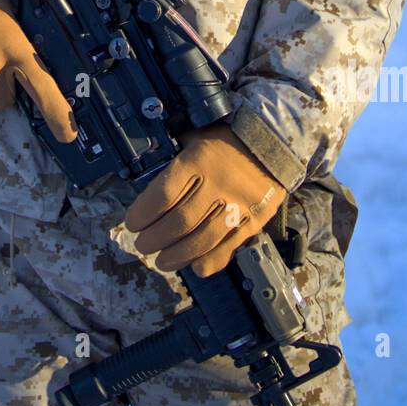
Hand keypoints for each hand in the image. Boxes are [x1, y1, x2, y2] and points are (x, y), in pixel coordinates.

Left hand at [122, 122, 286, 277]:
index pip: (164, 194)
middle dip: (155, 238)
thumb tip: (150, 181)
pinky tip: (194, 267)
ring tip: (161, 261)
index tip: (132, 223)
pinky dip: (210, 261)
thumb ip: (176, 161)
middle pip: (180, 221)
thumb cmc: (227, 140)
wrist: (274, 142)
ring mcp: (237, 205)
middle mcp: (217, 185)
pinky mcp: (253, 221)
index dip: (143, 213)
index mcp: (198, 161)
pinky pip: (229, 247)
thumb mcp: (197, 138)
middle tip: (142, 245)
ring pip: (202, 239)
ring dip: (177, 255)